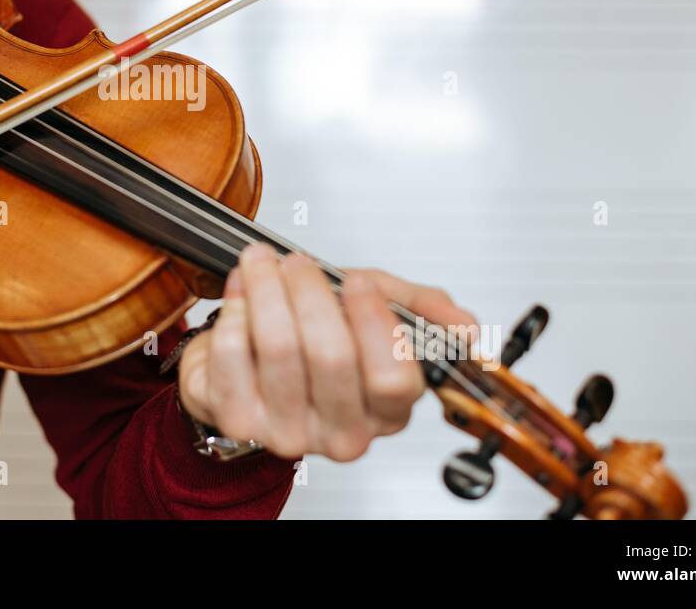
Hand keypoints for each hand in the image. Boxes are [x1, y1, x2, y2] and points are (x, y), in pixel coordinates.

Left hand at [176, 243, 476, 460]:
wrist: (248, 359)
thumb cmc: (314, 336)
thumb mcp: (377, 313)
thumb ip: (423, 310)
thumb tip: (463, 325)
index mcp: (387, 409)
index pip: (393, 377)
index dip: (373, 321)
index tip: (357, 283)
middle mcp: (342, 431)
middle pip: (330, 356)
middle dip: (311, 292)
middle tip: (298, 263)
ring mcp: (288, 431)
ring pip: (278, 348)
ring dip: (267, 289)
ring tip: (263, 264)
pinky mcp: (238, 420)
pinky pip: (232, 352)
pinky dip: (234, 310)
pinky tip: (240, 295)